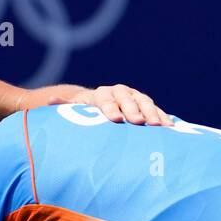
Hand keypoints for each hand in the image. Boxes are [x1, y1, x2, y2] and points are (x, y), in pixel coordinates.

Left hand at [49, 84, 169, 125]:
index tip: (115, 119)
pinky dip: (163, 117)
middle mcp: (120, 92)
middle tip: (137, 122)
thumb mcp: (76, 110)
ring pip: (145, 102)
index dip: (111, 109)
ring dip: (152, 113)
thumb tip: (50, 101)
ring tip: (158, 126)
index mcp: (101, 94)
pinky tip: (170, 128)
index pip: (106, 100)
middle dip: (133, 110)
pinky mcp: (148, 105)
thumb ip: (66, 107)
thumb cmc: (87, 113)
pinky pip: (157, 110)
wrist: (104, 105)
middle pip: (127, 100)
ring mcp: (136, 98)